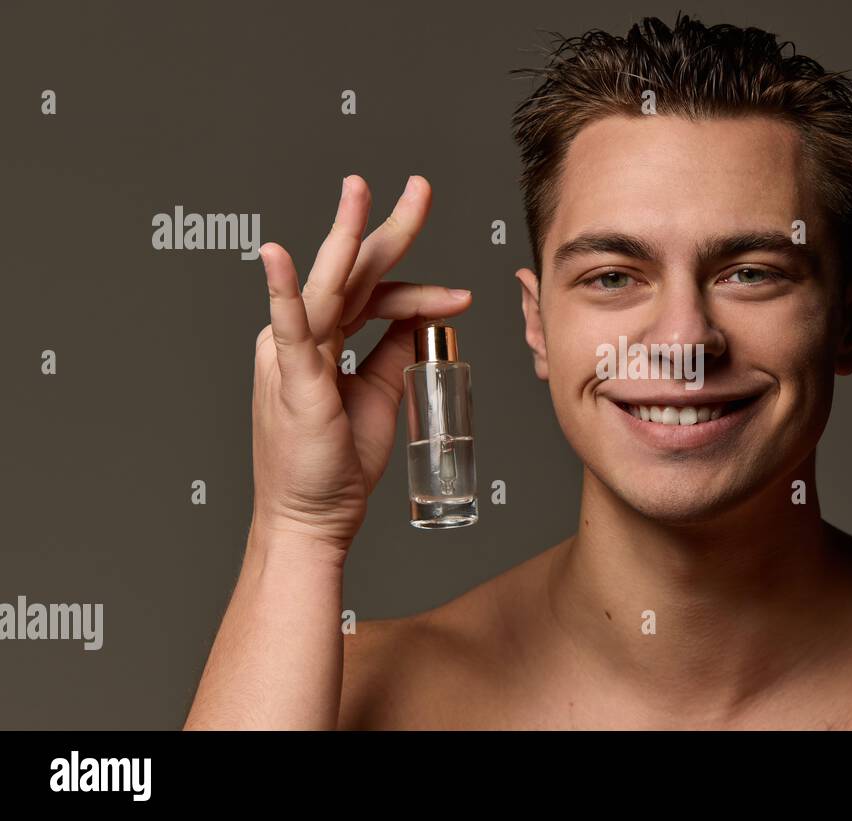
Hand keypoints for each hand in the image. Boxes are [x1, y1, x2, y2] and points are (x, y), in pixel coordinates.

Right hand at [251, 174, 471, 556]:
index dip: (421, 291)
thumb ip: (394, 350)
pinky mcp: (291, 379)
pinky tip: (281, 257)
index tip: (463, 298)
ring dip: (347, 235)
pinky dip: (285, 290)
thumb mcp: (379, 392)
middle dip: (387, 227)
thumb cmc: (338, 461)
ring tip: (362, 193)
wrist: (314, 515)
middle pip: (353, 271)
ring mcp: (293, 354)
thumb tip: (423, 317)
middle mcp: (303, 337)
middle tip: (419, 187)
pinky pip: (289, 328)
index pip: (374, 295)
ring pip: (327, 284)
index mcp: (322, 339)